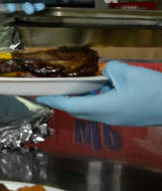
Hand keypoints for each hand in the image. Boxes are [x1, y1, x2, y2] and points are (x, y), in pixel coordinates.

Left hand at [37, 62, 161, 126]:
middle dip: (63, 101)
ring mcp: (118, 120)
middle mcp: (107, 117)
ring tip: (73, 88)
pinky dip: (94, 102)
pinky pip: (103, 111)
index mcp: (104, 107)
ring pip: (91, 112)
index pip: (70, 105)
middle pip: (78, 110)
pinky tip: (100, 90)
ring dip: (80, 101)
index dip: (54, 100)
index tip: (39, 95)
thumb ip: (109, 70)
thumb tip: (105, 74)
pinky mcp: (127, 119)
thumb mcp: (128, 72)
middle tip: (52, 90)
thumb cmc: (154, 90)